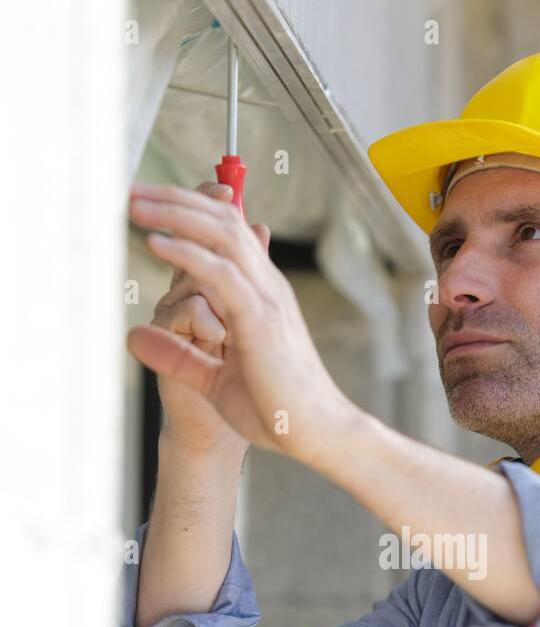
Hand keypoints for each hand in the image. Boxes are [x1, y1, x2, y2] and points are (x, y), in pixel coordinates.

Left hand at [127, 182, 354, 458]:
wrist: (318, 434)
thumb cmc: (277, 410)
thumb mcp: (215, 380)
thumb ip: (178, 357)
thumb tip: (134, 338)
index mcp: (260, 294)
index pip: (228, 233)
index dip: (192, 210)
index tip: (152, 203)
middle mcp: (266, 286)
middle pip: (222, 220)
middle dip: (176, 199)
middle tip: (135, 191)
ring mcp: (266, 299)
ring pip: (221, 234)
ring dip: (176, 214)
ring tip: (137, 205)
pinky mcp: (260, 319)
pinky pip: (220, 273)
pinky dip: (187, 253)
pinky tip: (156, 243)